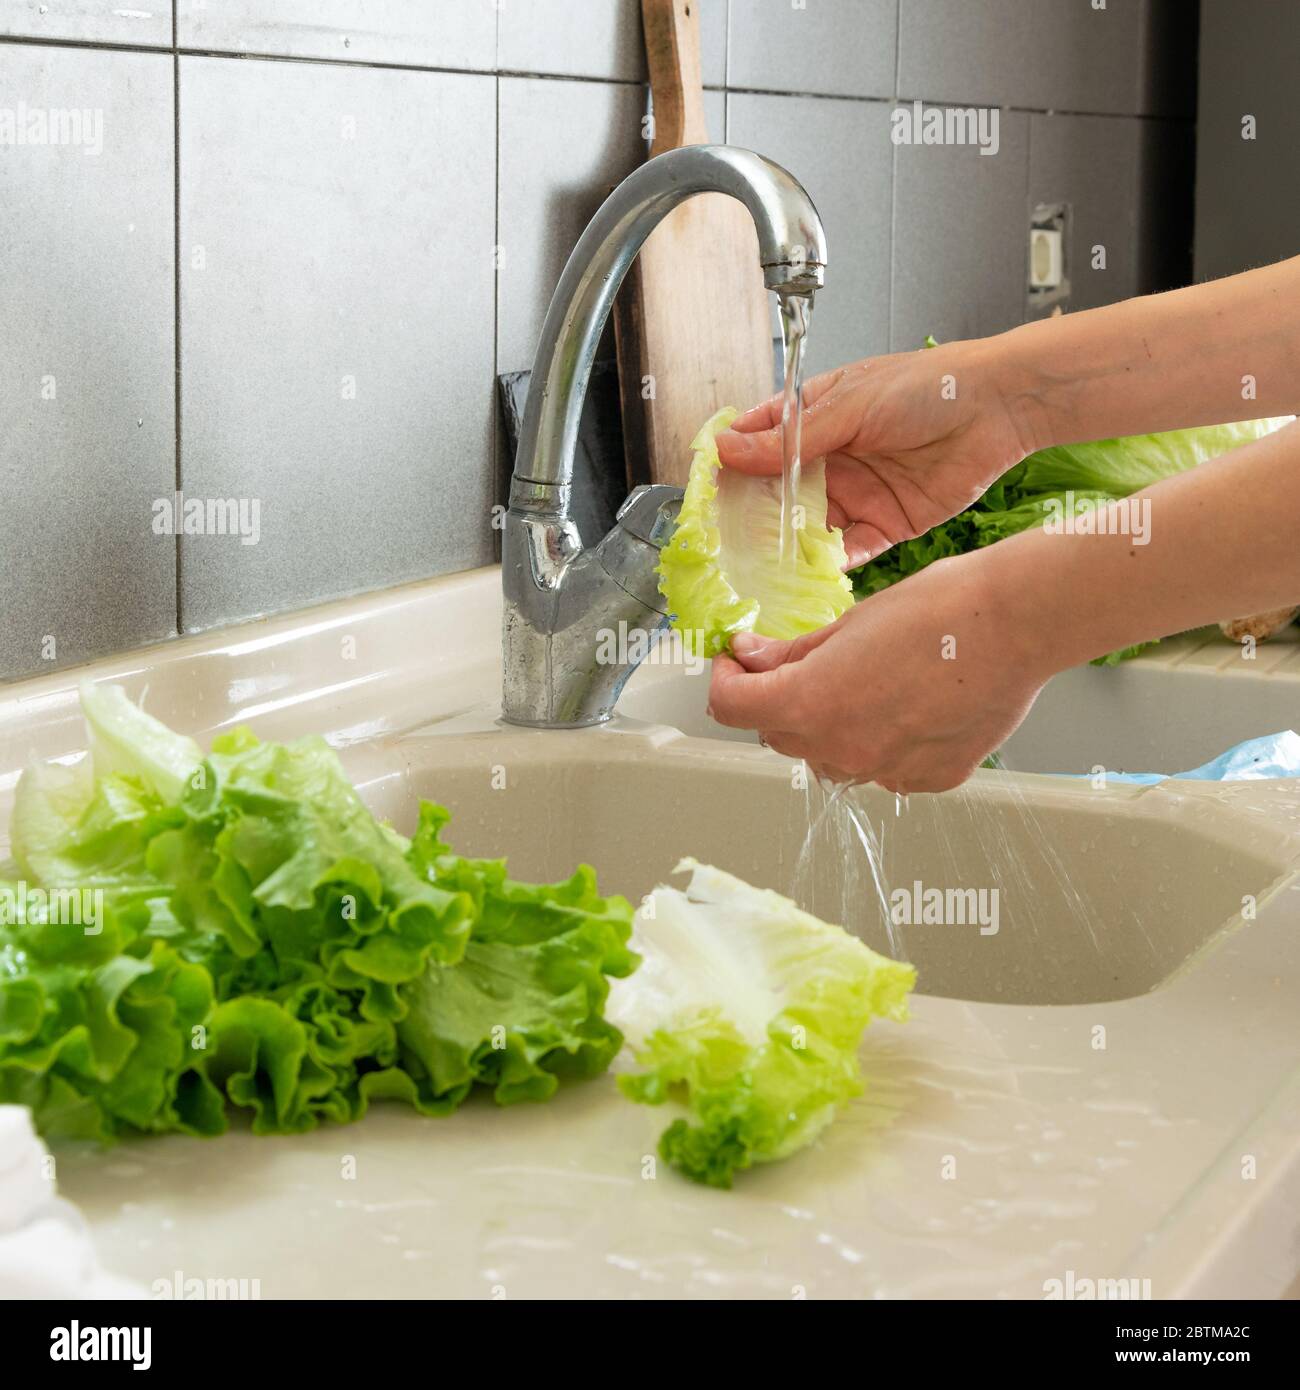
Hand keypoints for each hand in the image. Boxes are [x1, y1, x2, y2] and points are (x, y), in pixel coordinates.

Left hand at [706, 552, 1047, 791]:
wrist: (1018, 623)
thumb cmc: (940, 608)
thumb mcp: (848, 623)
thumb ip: (790, 653)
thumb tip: (748, 657)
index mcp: (810, 705)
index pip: (731, 708)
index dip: (725, 680)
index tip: (736, 663)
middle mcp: (842, 750)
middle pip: (780, 735)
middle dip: (778, 700)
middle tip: (796, 662)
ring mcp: (886, 772)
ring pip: (831, 756)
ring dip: (830, 725)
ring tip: (866, 680)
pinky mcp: (928, 779)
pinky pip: (883, 768)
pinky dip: (881, 741)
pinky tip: (908, 702)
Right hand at [716, 340, 1033, 567]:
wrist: (999, 408)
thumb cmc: (927, 387)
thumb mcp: (849, 406)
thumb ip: (789, 439)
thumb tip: (728, 450)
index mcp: (818, 416)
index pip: (761, 441)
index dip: (732, 464)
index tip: (705, 488)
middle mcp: (834, 458)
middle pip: (779, 492)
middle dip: (753, 515)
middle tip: (725, 539)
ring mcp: (859, 492)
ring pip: (811, 526)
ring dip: (789, 544)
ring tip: (763, 564)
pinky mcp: (887, 523)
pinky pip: (851, 549)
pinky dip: (832, 562)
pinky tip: (814, 569)